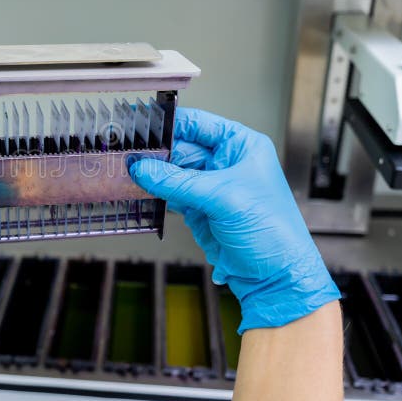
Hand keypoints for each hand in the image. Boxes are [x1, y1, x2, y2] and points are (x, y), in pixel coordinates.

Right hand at [129, 108, 338, 332]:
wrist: (274, 277)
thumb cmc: (272, 232)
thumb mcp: (223, 198)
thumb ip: (178, 182)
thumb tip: (144, 168)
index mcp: (241, 146)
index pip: (199, 124)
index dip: (171, 122)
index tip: (142, 123)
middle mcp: (225, 163)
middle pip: (181, 147)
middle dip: (155, 151)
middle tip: (128, 153)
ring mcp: (210, 186)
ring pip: (172, 172)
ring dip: (152, 173)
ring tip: (127, 171)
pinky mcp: (198, 209)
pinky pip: (170, 194)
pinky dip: (155, 193)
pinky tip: (139, 189)